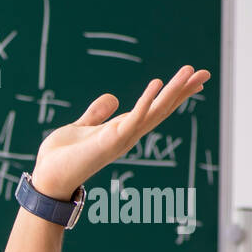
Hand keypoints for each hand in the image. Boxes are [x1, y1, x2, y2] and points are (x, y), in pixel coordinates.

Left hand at [30, 64, 210, 198]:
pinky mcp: (110, 140)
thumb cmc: (60, 158)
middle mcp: (127, 134)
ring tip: (190, 71)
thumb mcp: (80, 127)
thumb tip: (111, 98)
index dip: (172, 93)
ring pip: (154, 111)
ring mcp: (121, 138)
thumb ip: (95, 114)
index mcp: (121, 129)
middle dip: (182, 91)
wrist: (46, 179)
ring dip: (173, 91)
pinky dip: (145, 101)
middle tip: (204, 73)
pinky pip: (133, 117)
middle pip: (161, 109)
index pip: (153, 108)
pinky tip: (157, 83)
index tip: (192, 78)